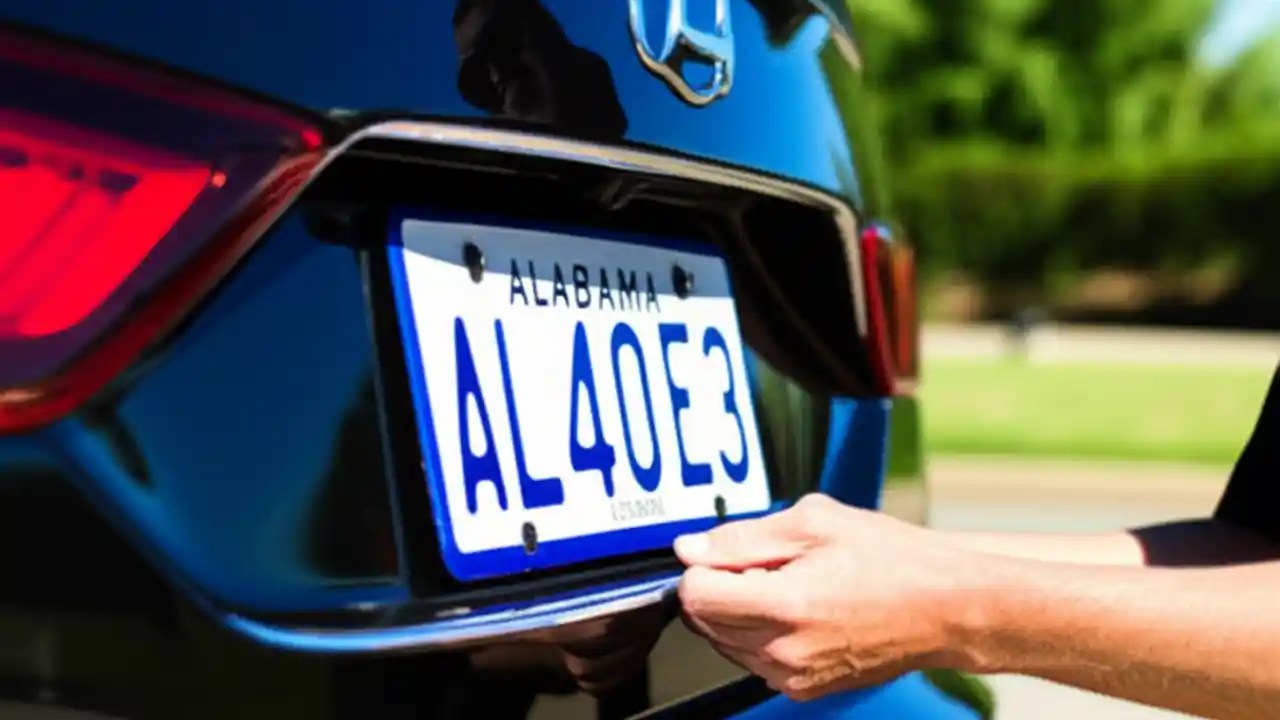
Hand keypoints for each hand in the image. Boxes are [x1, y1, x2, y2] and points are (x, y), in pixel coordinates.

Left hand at [675, 494, 988, 700]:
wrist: (946, 607)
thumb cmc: (891, 560)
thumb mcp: (814, 523)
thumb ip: (741, 536)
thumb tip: (689, 548)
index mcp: (785, 606)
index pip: (694, 595)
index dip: (703, 565)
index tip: (729, 552)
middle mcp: (783, 651)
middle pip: (704, 621)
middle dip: (721, 587)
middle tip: (770, 564)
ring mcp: (793, 677)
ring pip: (724, 641)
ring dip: (740, 611)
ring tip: (791, 584)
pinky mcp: (803, 689)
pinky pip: (753, 659)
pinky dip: (761, 633)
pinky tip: (801, 608)